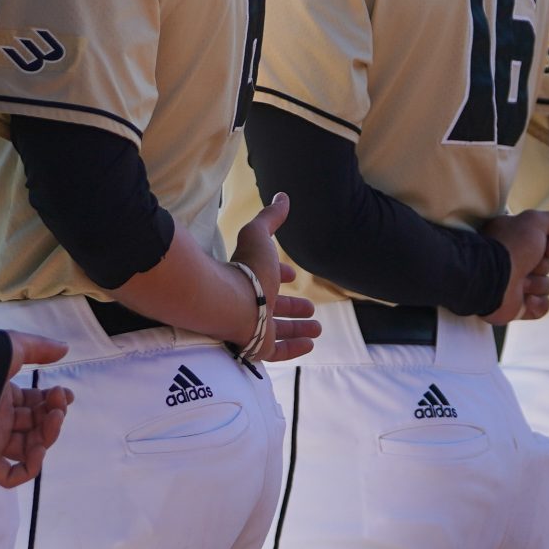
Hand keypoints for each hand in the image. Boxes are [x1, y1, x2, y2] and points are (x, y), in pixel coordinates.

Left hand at [0, 333, 72, 488]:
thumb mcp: (15, 348)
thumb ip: (40, 349)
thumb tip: (65, 349)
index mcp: (3, 397)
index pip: (34, 406)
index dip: (53, 402)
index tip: (67, 394)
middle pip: (35, 427)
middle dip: (53, 416)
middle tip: (60, 405)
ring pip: (27, 450)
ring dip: (47, 437)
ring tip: (54, 419)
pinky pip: (8, 476)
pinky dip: (28, 469)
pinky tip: (39, 450)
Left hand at [230, 193, 321, 362]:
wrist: (230, 302)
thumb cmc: (245, 268)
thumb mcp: (259, 236)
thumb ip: (270, 217)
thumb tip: (282, 196)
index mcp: (251, 279)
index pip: (267, 278)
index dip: (281, 275)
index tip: (292, 275)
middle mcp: (251, 304)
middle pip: (274, 307)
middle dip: (293, 307)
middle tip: (311, 308)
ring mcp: (254, 327)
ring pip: (279, 331)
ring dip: (299, 329)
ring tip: (317, 329)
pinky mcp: (258, 347)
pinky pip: (279, 351)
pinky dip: (295, 348)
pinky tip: (310, 345)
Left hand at [480, 210, 548, 325]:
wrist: (490, 278)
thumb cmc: (510, 246)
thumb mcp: (534, 222)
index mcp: (514, 240)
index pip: (546, 242)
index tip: (545, 245)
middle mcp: (513, 261)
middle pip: (547, 264)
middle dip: (541, 265)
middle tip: (527, 263)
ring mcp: (515, 285)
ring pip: (545, 286)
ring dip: (536, 284)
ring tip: (520, 282)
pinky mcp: (517, 306)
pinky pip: (542, 307)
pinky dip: (536, 304)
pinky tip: (526, 299)